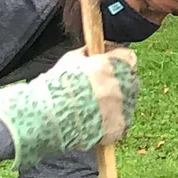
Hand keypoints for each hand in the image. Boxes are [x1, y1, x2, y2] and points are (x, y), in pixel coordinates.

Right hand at [0, 48, 138, 168]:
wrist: (46, 117)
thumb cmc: (55, 86)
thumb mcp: (71, 60)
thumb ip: (88, 54)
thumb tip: (95, 49)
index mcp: (110, 65)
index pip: (129, 58)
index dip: (121, 62)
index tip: (113, 66)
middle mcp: (120, 85)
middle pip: (131, 81)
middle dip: (119, 84)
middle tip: (101, 91)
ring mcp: (122, 108)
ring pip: (129, 103)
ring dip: (117, 104)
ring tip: (95, 109)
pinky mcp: (118, 128)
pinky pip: (123, 124)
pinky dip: (113, 123)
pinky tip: (97, 123)